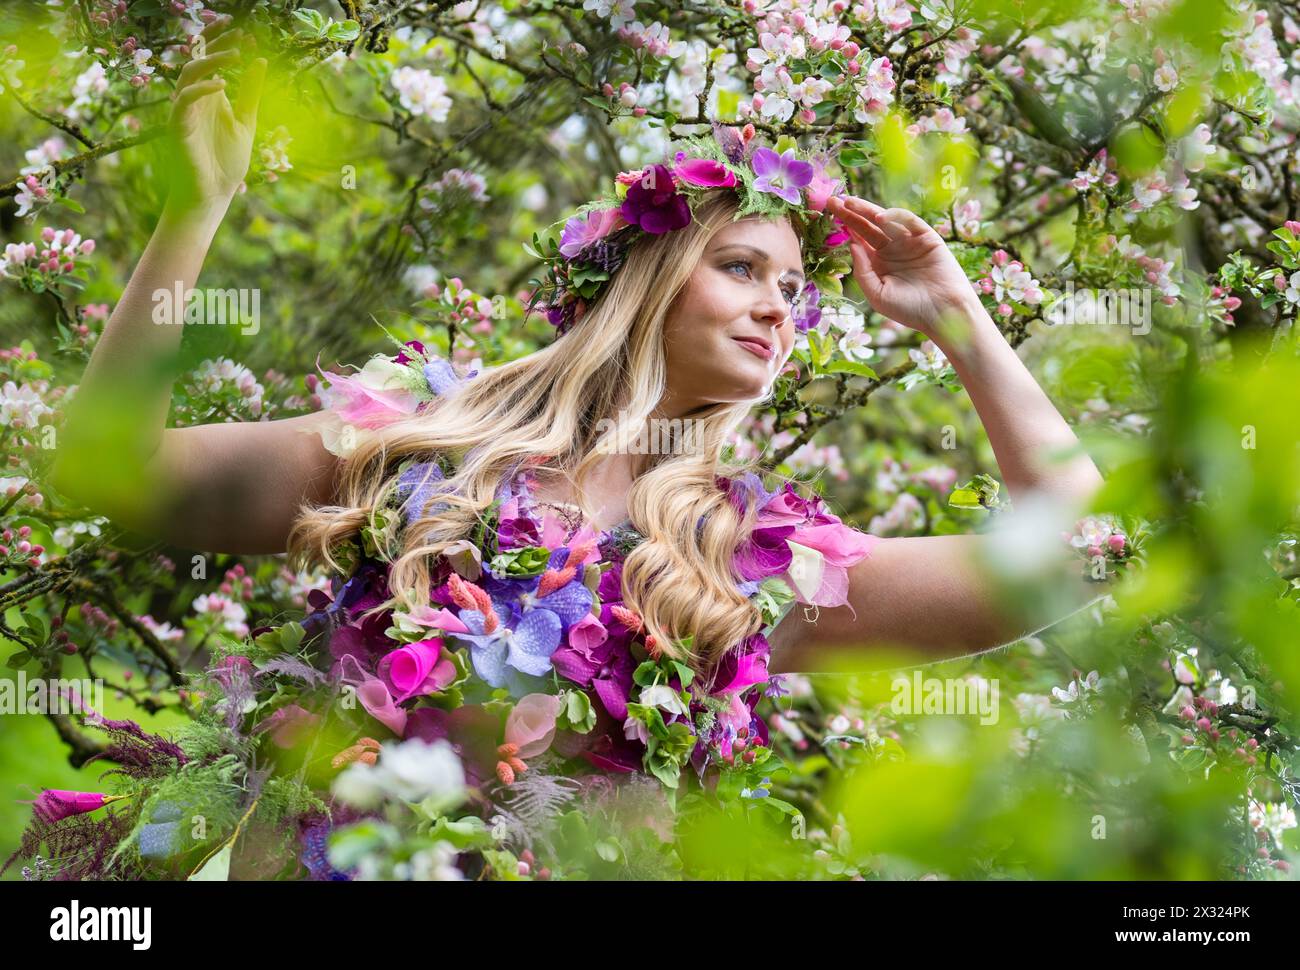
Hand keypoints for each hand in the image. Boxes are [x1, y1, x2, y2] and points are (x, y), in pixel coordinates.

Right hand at [164, 14, 265, 210]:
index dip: (221, 42)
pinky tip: (223, 86)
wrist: (214, 194)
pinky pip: (185, 100)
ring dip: (211, 62)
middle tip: (237, 31)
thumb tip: (261, 61)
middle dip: (215, 43)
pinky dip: (202, 90)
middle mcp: (194, 99)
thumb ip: (251, 93)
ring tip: (235, 55)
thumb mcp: (246, 121)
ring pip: (189, 74)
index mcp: (209, 95)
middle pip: (197, 58)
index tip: (242, 31)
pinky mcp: (179, 126)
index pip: (210, 60)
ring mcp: (184, 111)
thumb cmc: (227, 162)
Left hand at [826, 195, 981, 337]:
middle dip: (851, 213)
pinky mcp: (927, 237)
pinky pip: (909, 221)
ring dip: (868, 210)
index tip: (829, 214)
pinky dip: (896, 217)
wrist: (942, 313)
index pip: (859, 239)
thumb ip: (863, 272)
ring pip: (885, 221)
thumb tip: (851, 245)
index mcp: (878, 262)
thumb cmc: (909, 309)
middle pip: (868, 226)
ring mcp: (909, 241)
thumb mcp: (877, 294)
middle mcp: (892, 249)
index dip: (845, 226)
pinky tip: (879, 217)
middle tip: (834, 201)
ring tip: (850, 203)